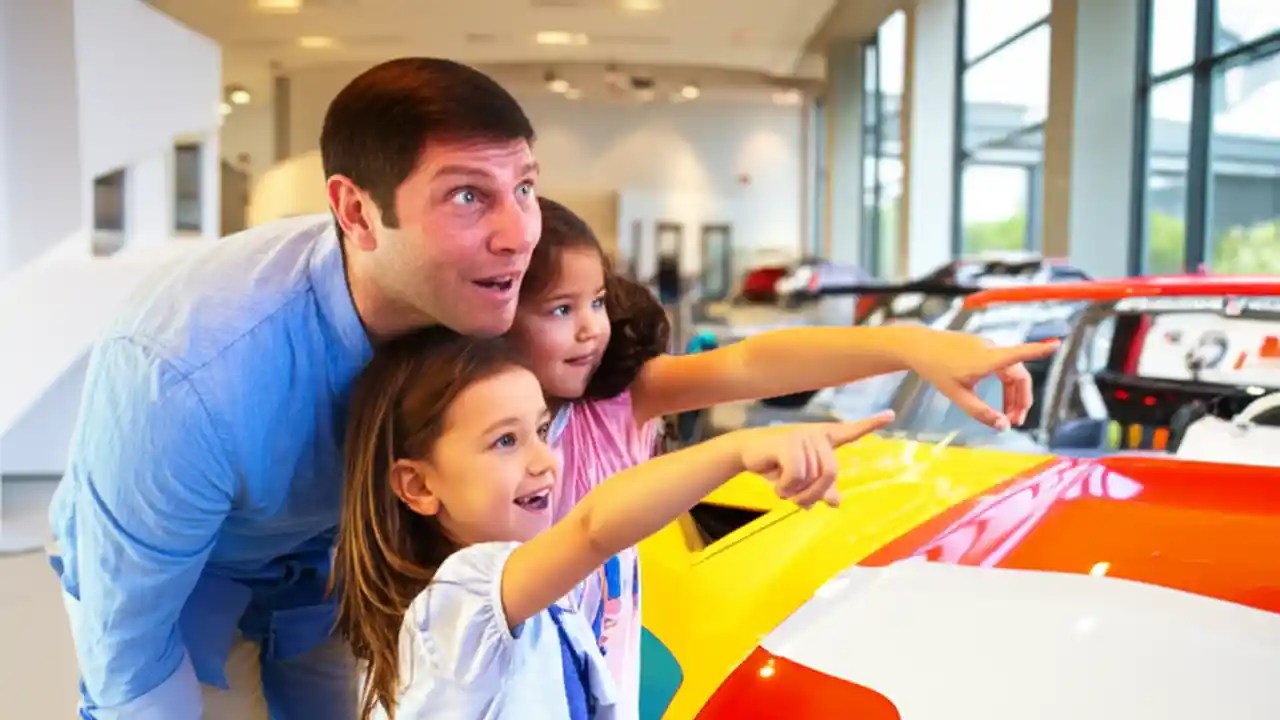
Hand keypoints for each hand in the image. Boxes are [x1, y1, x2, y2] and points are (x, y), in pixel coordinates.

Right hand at [739, 411, 895, 508]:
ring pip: (812, 478)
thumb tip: (835, 503)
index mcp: (824, 440)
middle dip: (813, 494)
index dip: (871, 423)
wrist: (746, 454)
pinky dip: (786, 489)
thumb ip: (820, 489)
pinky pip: (797, 476)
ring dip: (795, 494)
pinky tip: (776, 484)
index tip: (891, 414)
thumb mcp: (801, 481)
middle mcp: (817, 435)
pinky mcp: (789, 442)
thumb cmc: (776, 465)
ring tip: (782, 487)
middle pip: (831, 474)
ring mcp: (804, 436)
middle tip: (796, 500)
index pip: (851, 431)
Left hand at [908, 330, 1059, 429]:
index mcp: (986, 359)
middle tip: (1016, 422)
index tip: (1056, 345)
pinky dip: (1005, 384)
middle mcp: (990, 349)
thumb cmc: (936, 369)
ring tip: (1008, 417)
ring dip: (1013, 394)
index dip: (1038, 350)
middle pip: (1019, 375)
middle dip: (1022, 400)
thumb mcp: (957, 396)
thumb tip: (1003, 427)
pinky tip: (1000, 401)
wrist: (918, 346)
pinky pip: (1002, 366)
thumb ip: (980, 412)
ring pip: (1011, 372)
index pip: (1018, 354)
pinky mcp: (982, 347)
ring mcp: (987, 346)